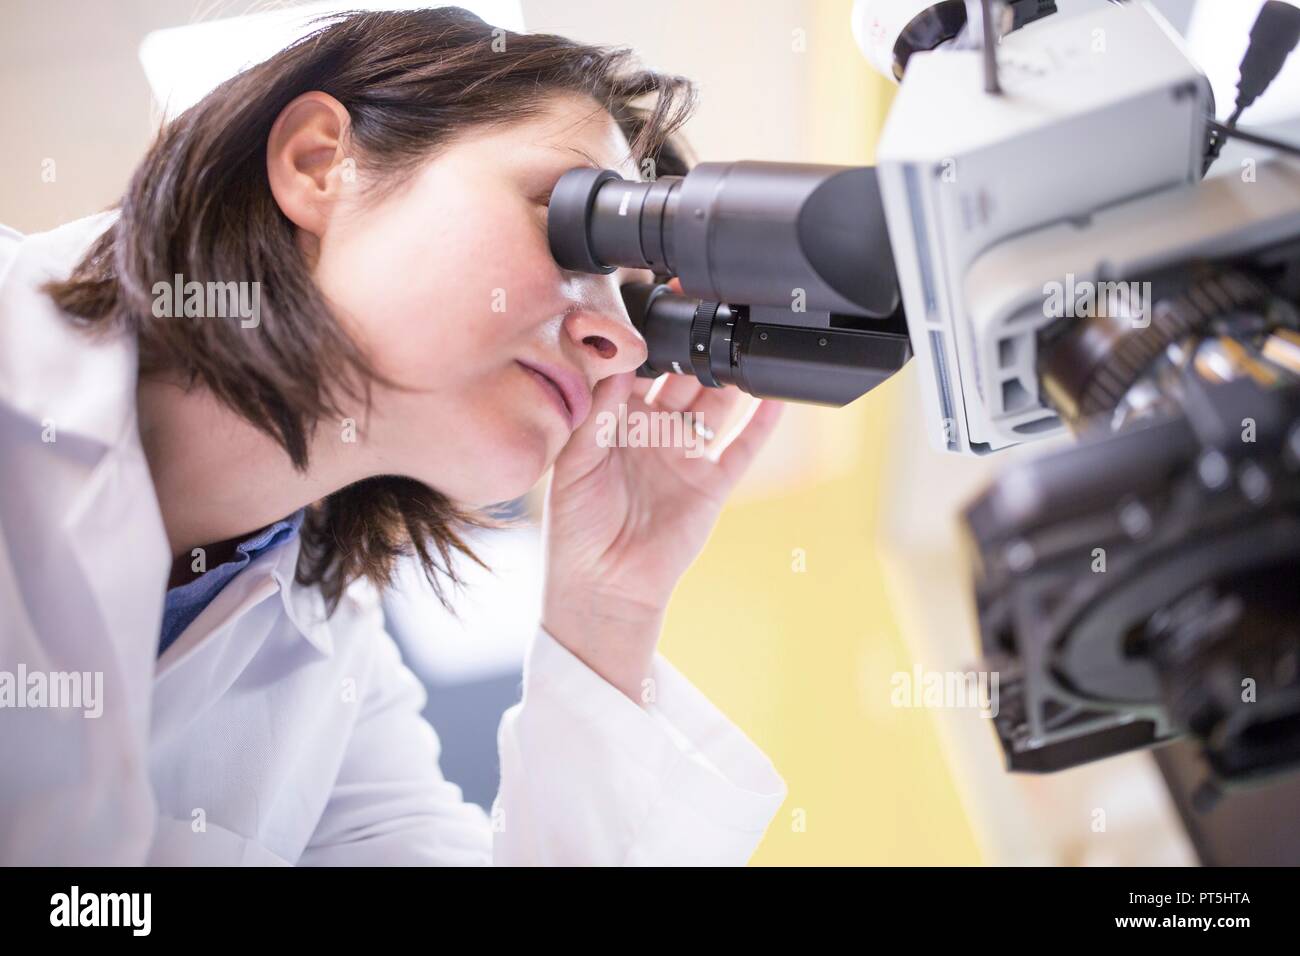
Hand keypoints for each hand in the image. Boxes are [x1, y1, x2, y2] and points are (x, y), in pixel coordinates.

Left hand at [541, 341, 783, 701]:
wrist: (603, 587)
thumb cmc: (576, 530)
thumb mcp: (573, 464)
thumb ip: (596, 414)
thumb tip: (615, 365)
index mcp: (614, 422)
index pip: (637, 371)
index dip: (649, 343)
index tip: (659, 309)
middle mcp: (653, 432)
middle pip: (682, 379)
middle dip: (695, 349)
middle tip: (710, 313)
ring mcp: (685, 455)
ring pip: (715, 405)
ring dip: (730, 376)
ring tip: (745, 340)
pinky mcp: (712, 483)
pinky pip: (743, 446)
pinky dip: (762, 422)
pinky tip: (776, 395)